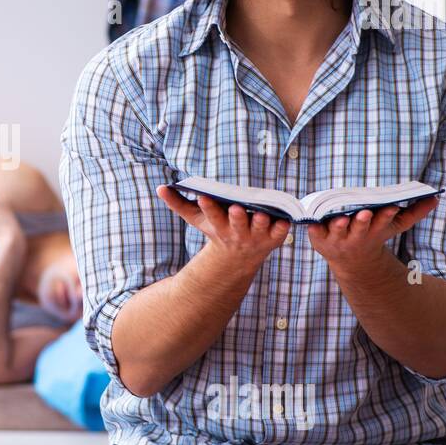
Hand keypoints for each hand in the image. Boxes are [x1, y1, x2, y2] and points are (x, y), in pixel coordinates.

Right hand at [156, 185, 289, 273]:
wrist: (239, 256)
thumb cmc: (217, 229)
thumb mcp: (197, 218)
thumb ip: (179, 203)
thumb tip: (160, 188)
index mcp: (219, 225)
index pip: (212, 215)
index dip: (209, 207)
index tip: (204, 198)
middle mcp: (238, 232)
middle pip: (237, 224)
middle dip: (237, 218)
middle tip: (237, 209)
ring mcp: (257, 236)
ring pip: (261, 228)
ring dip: (262, 222)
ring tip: (263, 214)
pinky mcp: (274, 238)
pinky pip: (281, 233)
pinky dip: (283, 227)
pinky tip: (285, 219)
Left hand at [305, 196, 439, 270]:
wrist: (351, 260)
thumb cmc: (373, 234)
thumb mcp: (394, 225)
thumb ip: (414, 212)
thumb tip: (435, 198)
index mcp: (374, 231)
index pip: (382, 222)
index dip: (386, 216)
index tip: (390, 208)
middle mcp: (356, 236)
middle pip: (360, 228)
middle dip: (363, 222)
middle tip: (365, 213)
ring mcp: (337, 238)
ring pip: (337, 230)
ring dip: (338, 225)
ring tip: (339, 218)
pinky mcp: (318, 238)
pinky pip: (314, 232)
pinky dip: (312, 228)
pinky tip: (311, 222)